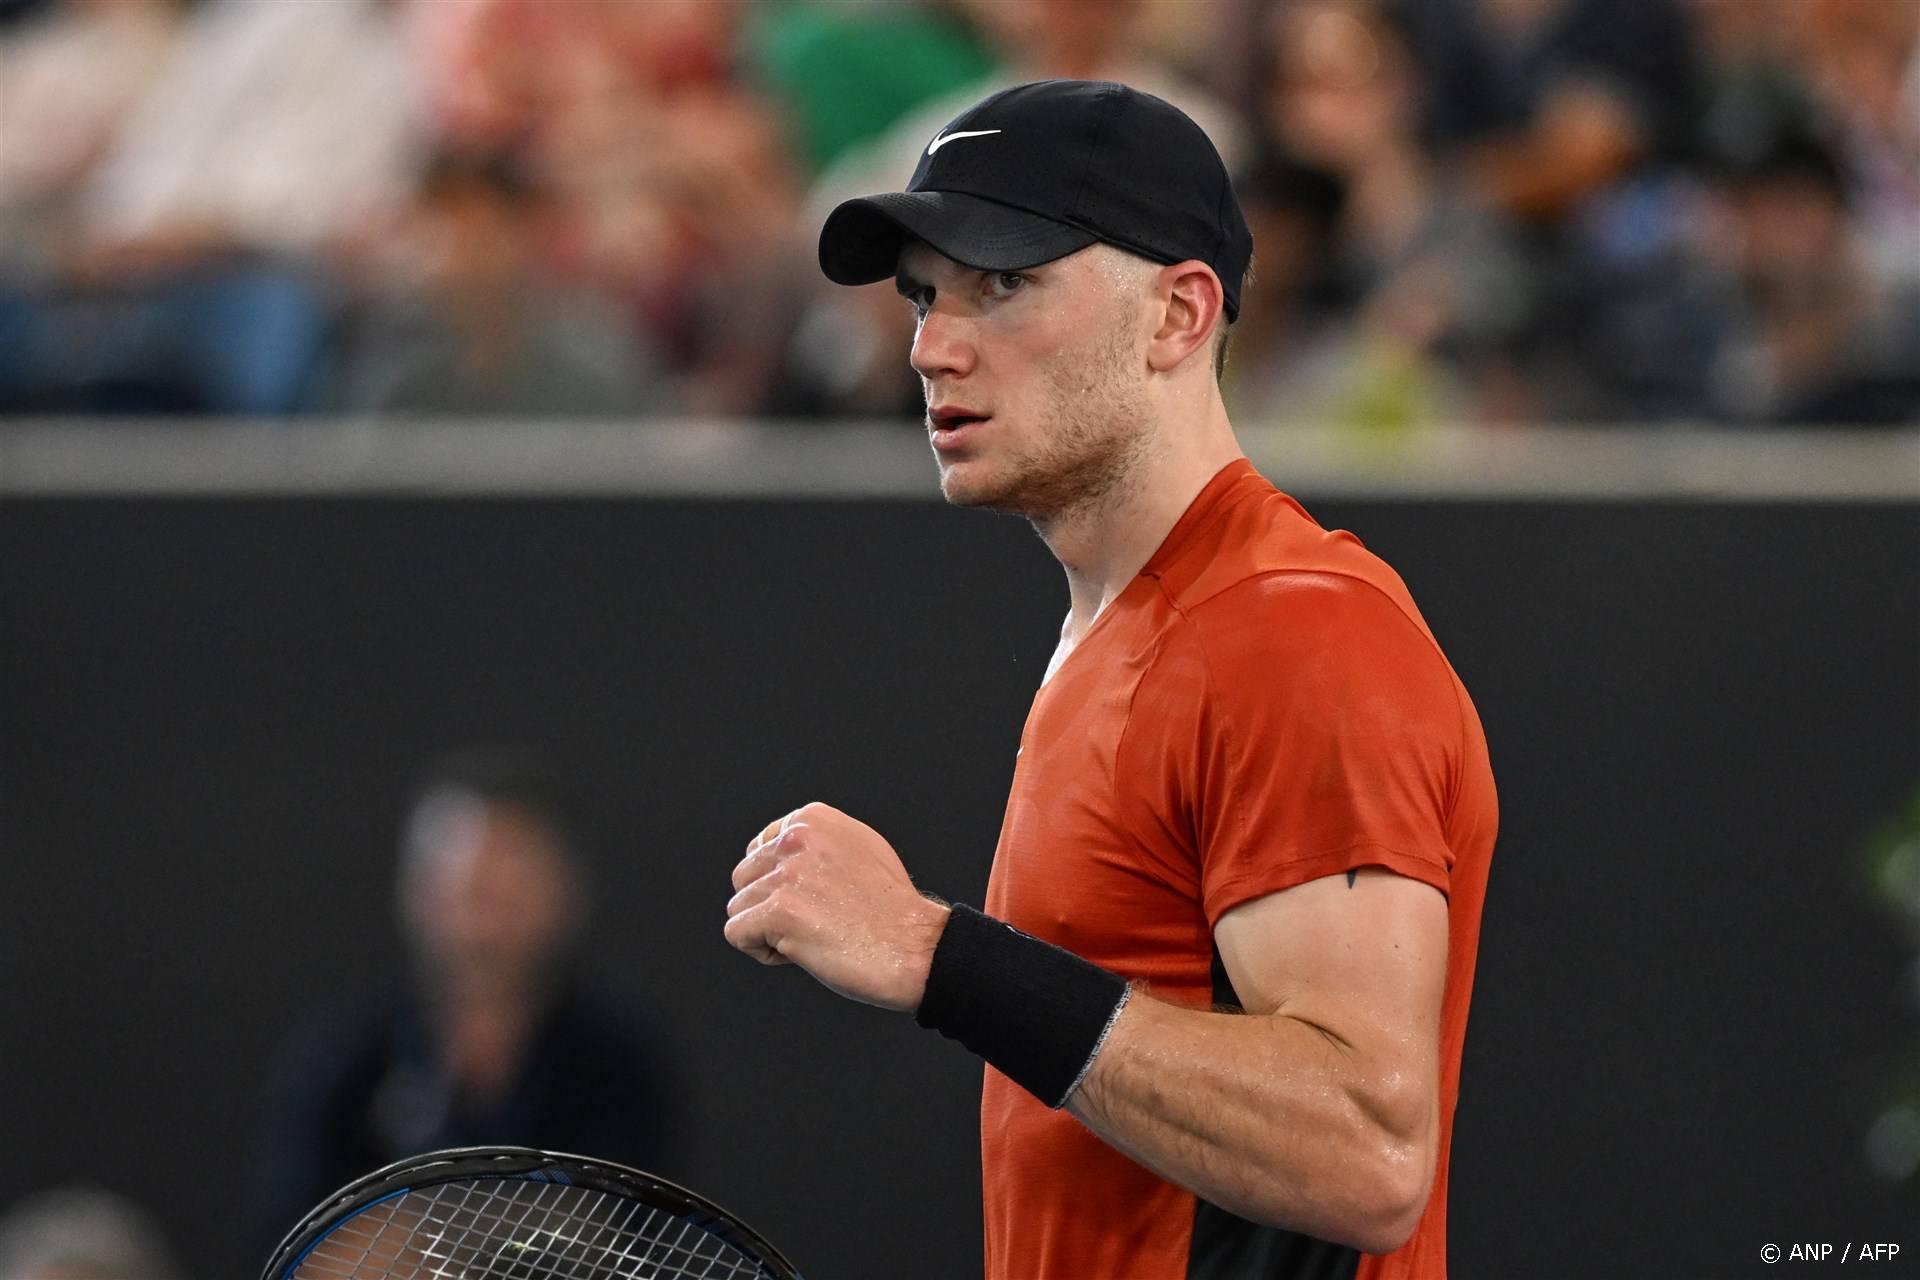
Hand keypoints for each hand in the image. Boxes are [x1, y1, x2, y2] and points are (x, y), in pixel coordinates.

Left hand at [724, 802, 948, 1011]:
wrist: (915, 946)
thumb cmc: (892, 911)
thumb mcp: (860, 849)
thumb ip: (817, 842)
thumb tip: (775, 850)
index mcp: (814, 819)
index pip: (759, 847)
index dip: (777, 881)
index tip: (809, 898)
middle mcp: (797, 839)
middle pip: (744, 878)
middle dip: (768, 905)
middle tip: (812, 921)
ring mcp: (787, 875)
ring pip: (738, 907)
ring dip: (767, 930)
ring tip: (810, 936)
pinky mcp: (779, 912)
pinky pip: (736, 934)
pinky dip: (761, 950)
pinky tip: (797, 952)